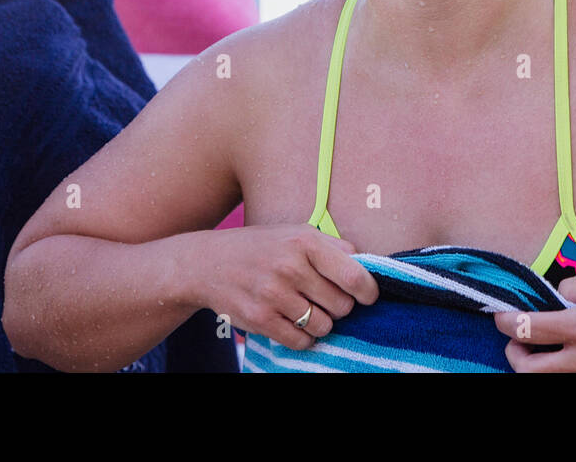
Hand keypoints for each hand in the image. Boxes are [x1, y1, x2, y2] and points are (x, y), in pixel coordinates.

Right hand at [182, 225, 378, 349]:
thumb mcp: (295, 232)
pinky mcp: (260, 319)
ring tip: (304, 308)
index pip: (355, 276)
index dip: (369, 292)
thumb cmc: (261, 247)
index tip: (367, 296)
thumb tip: (366, 266)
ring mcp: (273, 294)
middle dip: (339, 307)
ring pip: (324, 327)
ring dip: (320, 323)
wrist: (206, 263)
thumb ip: (332, 247)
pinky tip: (291, 321)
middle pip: (342, 306)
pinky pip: (301, 342)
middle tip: (323, 299)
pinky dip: (302, 338)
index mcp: (305, 241)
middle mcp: (290, 267)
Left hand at [493, 268, 575, 371]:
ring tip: (539, 345)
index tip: (499, 315)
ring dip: (537, 366)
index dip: (505, 322)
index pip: (527, 330)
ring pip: (553, 380)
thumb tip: (557, 297)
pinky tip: (568, 351)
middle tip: (514, 338)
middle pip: (530, 371)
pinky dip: (565, 368)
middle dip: (514, 354)